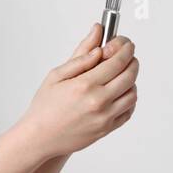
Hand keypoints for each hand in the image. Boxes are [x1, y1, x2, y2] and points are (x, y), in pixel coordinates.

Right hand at [18, 23, 138, 158]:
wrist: (40, 137)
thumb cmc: (45, 106)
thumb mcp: (57, 75)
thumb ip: (81, 55)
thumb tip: (98, 35)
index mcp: (85, 85)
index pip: (117, 61)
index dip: (125, 49)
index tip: (126, 44)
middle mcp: (98, 101)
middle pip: (129, 75)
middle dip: (132, 61)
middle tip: (128, 56)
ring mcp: (105, 117)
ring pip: (132, 93)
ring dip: (131, 80)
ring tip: (121, 75)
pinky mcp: (107, 128)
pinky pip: (128, 111)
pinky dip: (129, 99)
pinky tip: (119, 93)